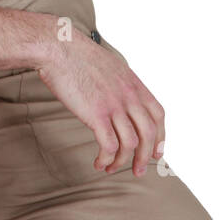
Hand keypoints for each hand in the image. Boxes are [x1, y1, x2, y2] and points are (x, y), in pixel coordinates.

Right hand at [37, 25, 165, 176]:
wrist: (59, 48)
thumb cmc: (76, 55)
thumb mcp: (109, 65)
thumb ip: (119, 82)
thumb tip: (118, 95)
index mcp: (134, 83)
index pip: (158, 114)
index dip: (160, 136)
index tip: (155, 152)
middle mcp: (129, 95)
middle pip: (148, 133)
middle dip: (145, 157)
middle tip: (138, 171)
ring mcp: (114, 105)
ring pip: (131, 144)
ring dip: (124, 162)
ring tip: (111, 169)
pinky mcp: (97, 114)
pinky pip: (110, 145)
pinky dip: (107, 158)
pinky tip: (98, 163)